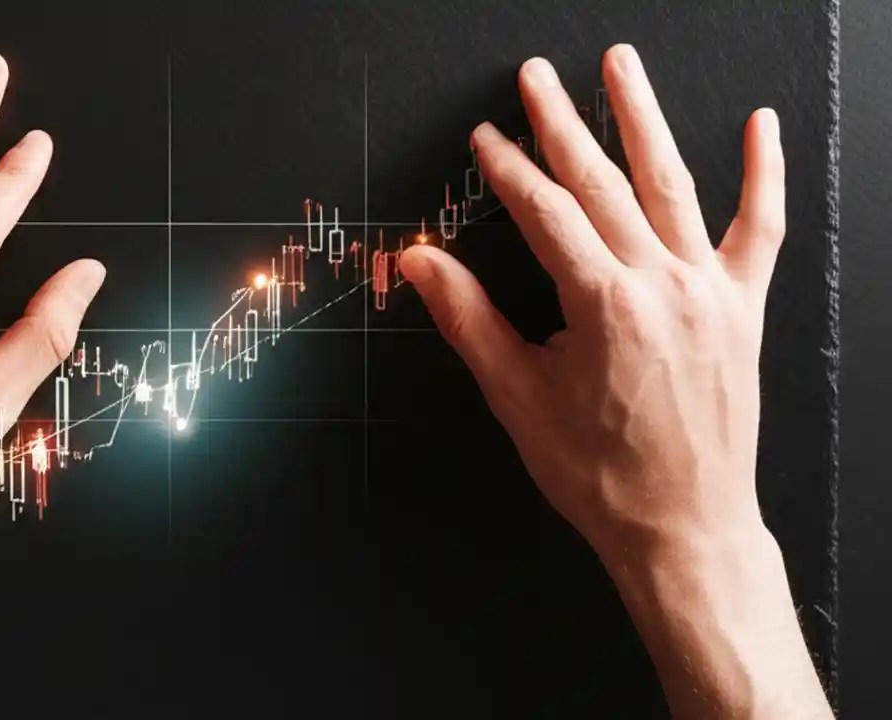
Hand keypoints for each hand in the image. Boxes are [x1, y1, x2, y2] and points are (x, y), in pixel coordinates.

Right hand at [401, 44, 829, 717]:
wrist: (683, 528)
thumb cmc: (601, 475)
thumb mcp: (516, 397)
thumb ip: (468, 318)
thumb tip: (424, 262)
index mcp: (604, 305)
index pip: (548, 213)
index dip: (510, 169)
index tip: (487, 138)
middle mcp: (663, 285)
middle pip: (604, 183)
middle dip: (563, 124)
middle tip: (536, 78)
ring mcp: (710, 292)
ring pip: (674, 185)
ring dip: (643, 119)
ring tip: (621, 66)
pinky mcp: (742, 309)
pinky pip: (760, 228)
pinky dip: (763, 175)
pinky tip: (760, 127)